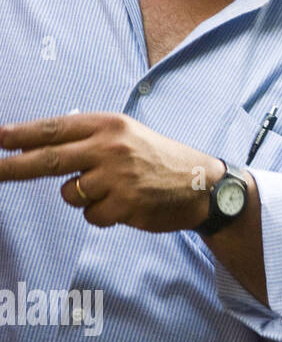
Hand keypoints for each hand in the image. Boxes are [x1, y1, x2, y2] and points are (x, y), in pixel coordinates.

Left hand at [0, 112, 222, 231]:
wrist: (203, 185)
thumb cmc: (160, 160)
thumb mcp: (128, 136)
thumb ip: (89, 141)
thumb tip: (38, 149)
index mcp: (110, 125)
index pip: (55, 129)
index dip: (22, 135)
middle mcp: (111, 147)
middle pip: (48, 160)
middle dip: (12, 167)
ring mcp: (118, 176)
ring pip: (70, 194)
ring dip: (83, 197)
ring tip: (114, 191)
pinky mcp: (125, 203)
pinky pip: (92, 216)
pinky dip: (103, 215)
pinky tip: (127, 206)